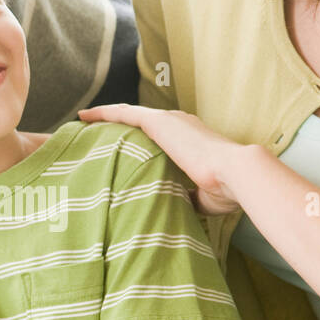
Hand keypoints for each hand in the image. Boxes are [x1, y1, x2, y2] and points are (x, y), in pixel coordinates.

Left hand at [78, 103, 244, 214]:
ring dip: (106, 116)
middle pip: (141, 121)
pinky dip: (103, 113)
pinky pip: (124, 113)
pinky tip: (84, 116)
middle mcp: (180, 124)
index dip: (138, 136)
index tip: (121, 142)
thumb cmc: (226, 189)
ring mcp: (170, 121)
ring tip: (83, 120)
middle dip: (118, 124)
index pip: (159, 135)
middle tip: (94, 130)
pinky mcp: (160, 122)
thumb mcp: (202, 196)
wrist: (237, 174)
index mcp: (191, 139)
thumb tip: (175, 206)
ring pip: (129, 114)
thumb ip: (186, 196)